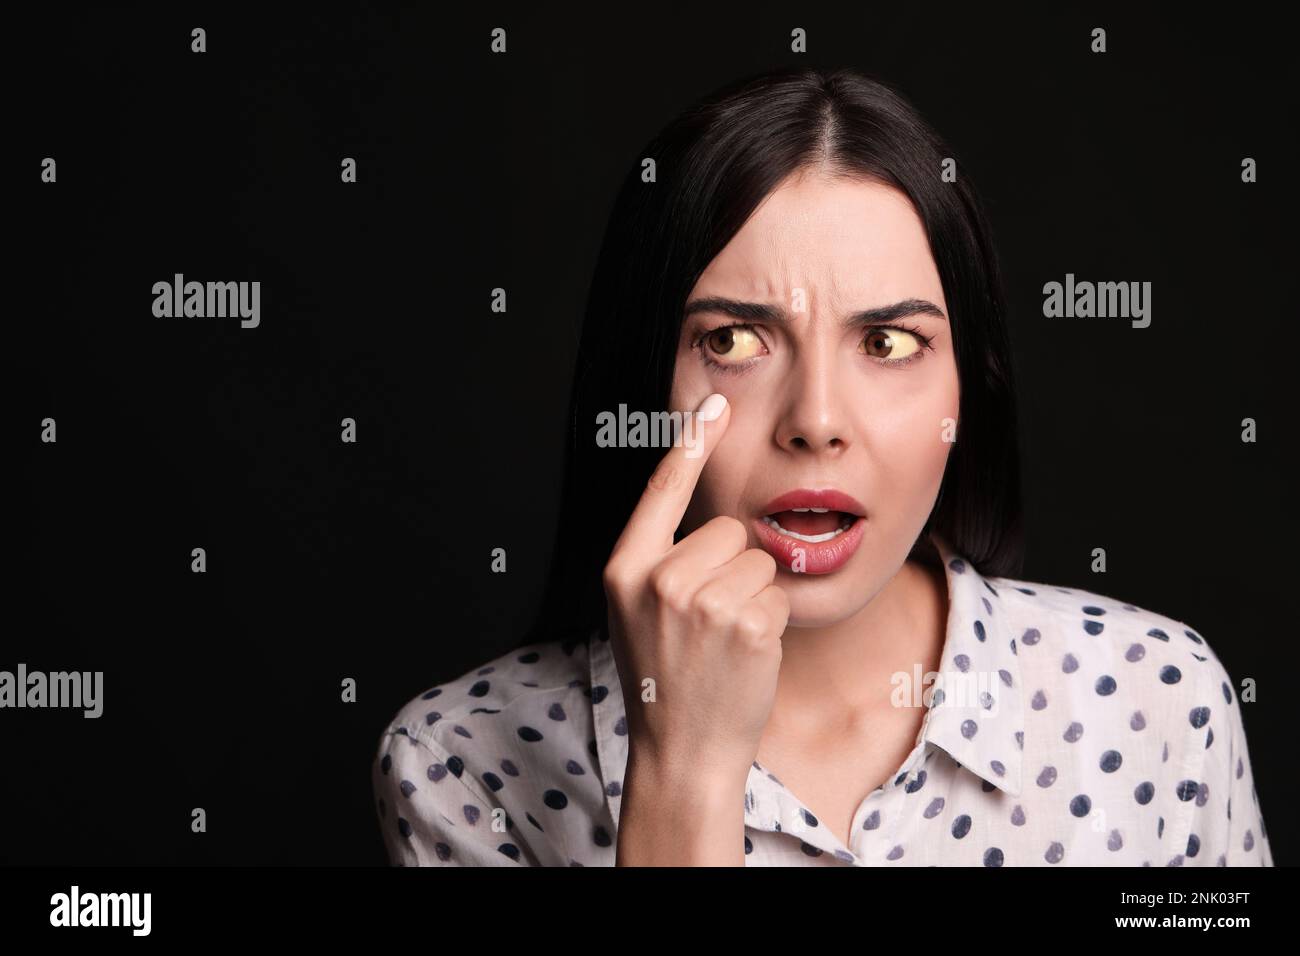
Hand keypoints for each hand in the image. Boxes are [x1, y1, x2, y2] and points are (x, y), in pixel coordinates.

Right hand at [602, 392, 788, 791]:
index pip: (661, 490)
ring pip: (757, 561)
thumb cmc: (665, 679)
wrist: (682, 750)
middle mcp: (659, 578)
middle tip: (707, 624)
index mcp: (624, 569)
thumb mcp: (637, 613)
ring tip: (723, 643)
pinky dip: (771, 623)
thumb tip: (713, 518)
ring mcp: (702, 600)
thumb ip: (661, 562)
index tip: (713, 401)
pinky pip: (777, 594)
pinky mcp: (746, 621)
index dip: (690, 441)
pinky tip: (744, 656)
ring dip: (753, 598)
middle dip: (730, 569)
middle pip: (726, 530)